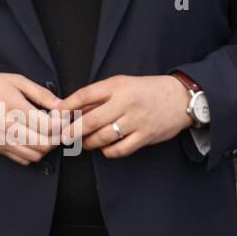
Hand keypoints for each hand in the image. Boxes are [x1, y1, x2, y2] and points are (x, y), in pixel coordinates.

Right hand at [0, 72, 62, 165]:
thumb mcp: (17, 81)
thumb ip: (41, 93)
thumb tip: (61, 105)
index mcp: (14, 108)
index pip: (47, 126)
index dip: (62, 124)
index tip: (64, 117)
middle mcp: (8, 127)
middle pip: (44, 144)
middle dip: (57, 137)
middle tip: (59, 128)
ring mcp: (2, 140)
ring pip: (35, 155)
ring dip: (46, 147)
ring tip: (46, 134)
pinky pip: (24, 160)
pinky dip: (33, 153)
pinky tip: (33, 140)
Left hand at [61, 75, 192, 157]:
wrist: (180, 98)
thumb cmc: (146, 90)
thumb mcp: (122, 84)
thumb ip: (99, 96)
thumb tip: (73, 109)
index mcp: (117, 86)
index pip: (85, 95)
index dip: (67, 106)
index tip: (56, 114)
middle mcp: (126, 103)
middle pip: (90, 121)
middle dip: (71, 131)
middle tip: (61, 136)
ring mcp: (136, 121)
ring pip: (103, 137)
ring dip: (87, 142)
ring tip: (82, 142)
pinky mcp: (146, 136)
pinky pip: (120, 149)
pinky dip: (107, 151)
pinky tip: (103, 148)